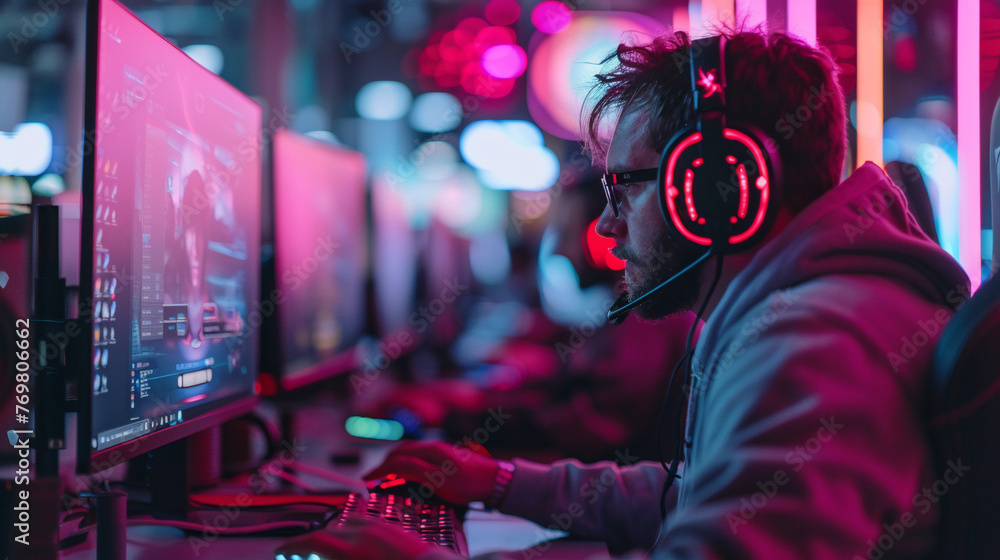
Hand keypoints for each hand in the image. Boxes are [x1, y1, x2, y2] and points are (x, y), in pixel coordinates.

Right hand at [275, 518, 454, 559]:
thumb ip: (333, 559)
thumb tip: (316, 554)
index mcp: (351, 550)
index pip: (312, 541)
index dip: (292, 546)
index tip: (281, 551)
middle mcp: (364, 534)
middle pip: (327, 532)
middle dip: (311, 543)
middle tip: (302, 554)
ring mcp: (380, 528)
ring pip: (346, 524)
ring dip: (333, 535)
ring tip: (328, 550)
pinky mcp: (394, 528)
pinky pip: (367, 523)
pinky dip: (354, 530)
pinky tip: (354, 541)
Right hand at [364, 441, 498, 504]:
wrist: (496, 481)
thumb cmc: (469, 483)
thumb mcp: (438, 480)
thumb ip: (414, 470)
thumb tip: (392, 464)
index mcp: (429, 450)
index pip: (396, 457)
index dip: (380, 469)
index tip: (367, 479)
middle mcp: (433, 446)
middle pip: (401, 451)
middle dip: (384, 464)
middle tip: (373, 478)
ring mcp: (441, 450)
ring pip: (410, 452)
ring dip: (395, 462)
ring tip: (386, 475)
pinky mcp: (447, 457)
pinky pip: (419, 456)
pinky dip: (407, 463)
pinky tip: (409, 471)